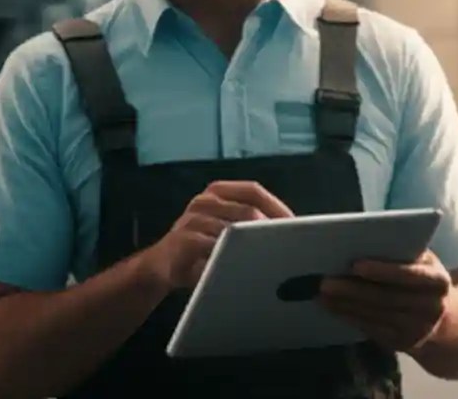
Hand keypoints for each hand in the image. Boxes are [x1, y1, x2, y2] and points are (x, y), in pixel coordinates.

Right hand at [143, 181, 293, 290]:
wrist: (160, 267)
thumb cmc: (201, 250)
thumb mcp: (224, 231)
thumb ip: (247, 225)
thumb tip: (289, 231)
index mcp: (218, 192)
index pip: (253, 190)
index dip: (277, 206)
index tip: (297, 224)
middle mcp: (205, 200)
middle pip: (248, 209)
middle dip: (271, 229)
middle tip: (288, 247)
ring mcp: (193, 218)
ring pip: (234, 229)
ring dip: (255, 245)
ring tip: (273, 259)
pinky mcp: (185, 240)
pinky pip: (215, 247)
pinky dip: (233, 258)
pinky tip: (246, 267)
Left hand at [318, 250, 451, 352]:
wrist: (442, 318)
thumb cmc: (422, 278)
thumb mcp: (423, 262)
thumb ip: (403, 252)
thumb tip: (363, 239)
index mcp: (438, 281)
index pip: (410, 275)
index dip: (383, 270)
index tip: (355, 265)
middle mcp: (431, 308)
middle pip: (386, 298)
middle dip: (353, 290)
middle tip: (325, 281)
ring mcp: (418, 329)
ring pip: (375, 315)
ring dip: (345, 305)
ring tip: (322, 293)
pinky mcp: (403, 344)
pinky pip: (371, 329)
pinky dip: (349, 317)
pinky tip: (332, 307)